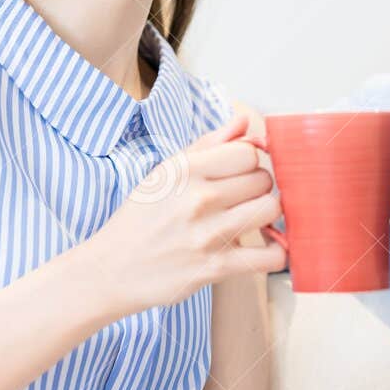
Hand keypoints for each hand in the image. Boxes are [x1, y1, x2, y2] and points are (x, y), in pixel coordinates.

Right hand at [78, 114, 284, 314]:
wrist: (113, 268)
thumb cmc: (142, 217)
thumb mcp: (166, 172)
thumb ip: (209, 144)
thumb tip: (245, 121)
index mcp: (185, 169)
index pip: (248, 151)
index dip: (249, 161)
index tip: (240, 172)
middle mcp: (198, 198)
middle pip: (263, 178)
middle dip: (258, 186)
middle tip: (242, 198)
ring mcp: (208, 234)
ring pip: (270, 209)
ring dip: (267, 214)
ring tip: (251, 218)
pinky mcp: (216, 268)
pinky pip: (270, 257)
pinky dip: (277, 253)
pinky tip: (266, 248)